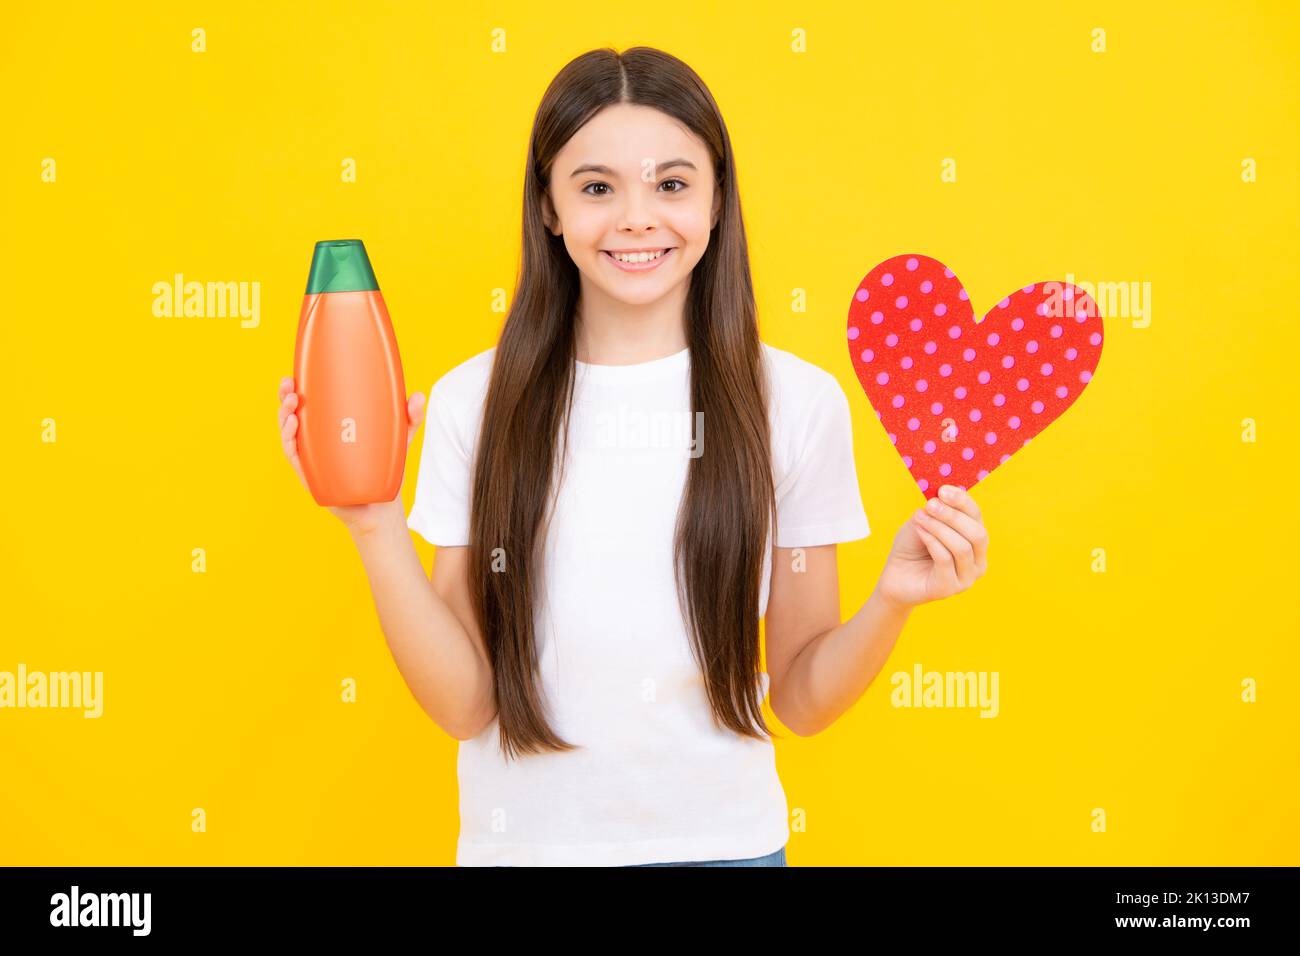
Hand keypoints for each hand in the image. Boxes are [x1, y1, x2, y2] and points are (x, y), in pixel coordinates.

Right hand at [277, 376, 426, 534]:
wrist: (382, 506)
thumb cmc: (386, 470)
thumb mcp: (400, 439)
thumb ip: (410, 418)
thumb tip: (419, 396)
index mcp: (331, 429)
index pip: (310, 404)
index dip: (297, 388)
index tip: (295, 373)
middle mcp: (317, 442)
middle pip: (292, 416)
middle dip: (284, 398)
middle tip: (289, 384)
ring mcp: (312, 459)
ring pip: (289, 435)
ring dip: (284, 416)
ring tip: (292, 403)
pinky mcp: (311, 477)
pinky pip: (295, 457)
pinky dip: (290, 440)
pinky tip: (293, 426)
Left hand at [875, 484, 988, 609]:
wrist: (894, 577)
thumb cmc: (911, 549)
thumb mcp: (923, 523)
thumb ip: (934, 511)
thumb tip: (940, 497)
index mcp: (975, 541)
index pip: (977, 517)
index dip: (963, 501)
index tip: (943, 490)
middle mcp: (978, 561)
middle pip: (977, 533)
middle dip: (953, 516)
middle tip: (931, 504)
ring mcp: (966, 578)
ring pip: (962, 547)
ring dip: (939, 528)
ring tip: (920, 518)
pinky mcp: (950, 588)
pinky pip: (946, 560)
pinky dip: (931, 541)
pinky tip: (919, 531)